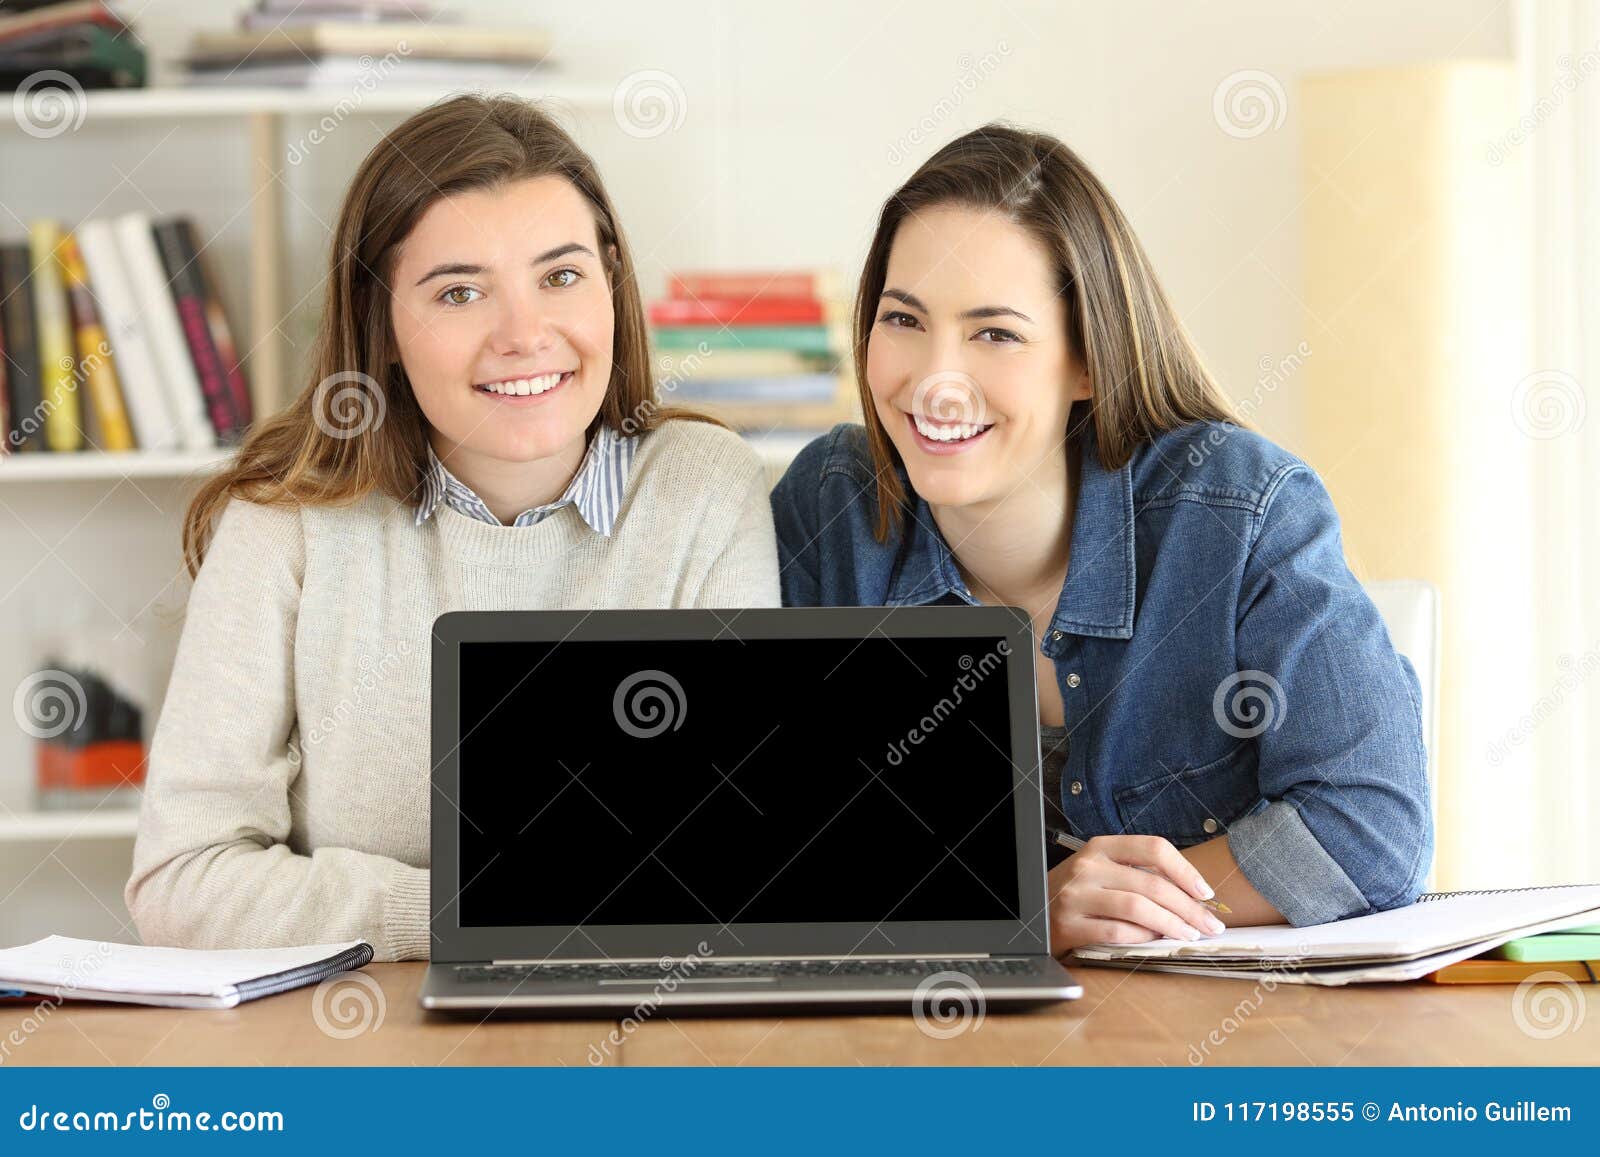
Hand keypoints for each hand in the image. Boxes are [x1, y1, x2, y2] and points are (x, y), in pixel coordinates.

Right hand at [1048, 834, 1226, 953]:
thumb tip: (1191, 893)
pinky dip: (1141, 938)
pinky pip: (1116, 932)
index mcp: (1100, 847)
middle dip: (1189, 907)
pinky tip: (1154, 941)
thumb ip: (1137, 874)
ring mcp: (1076, 895)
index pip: (1153, 847)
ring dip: (1171, 924)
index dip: (1185, 870)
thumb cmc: (1078, 894)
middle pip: (1152, 883)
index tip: (1206, 892)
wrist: (1034, 913)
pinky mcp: (1068, 925)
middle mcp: (1088, 867)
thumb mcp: (1101, 871)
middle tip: (1210, 924)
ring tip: (1189, 935)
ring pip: (1137, 908)